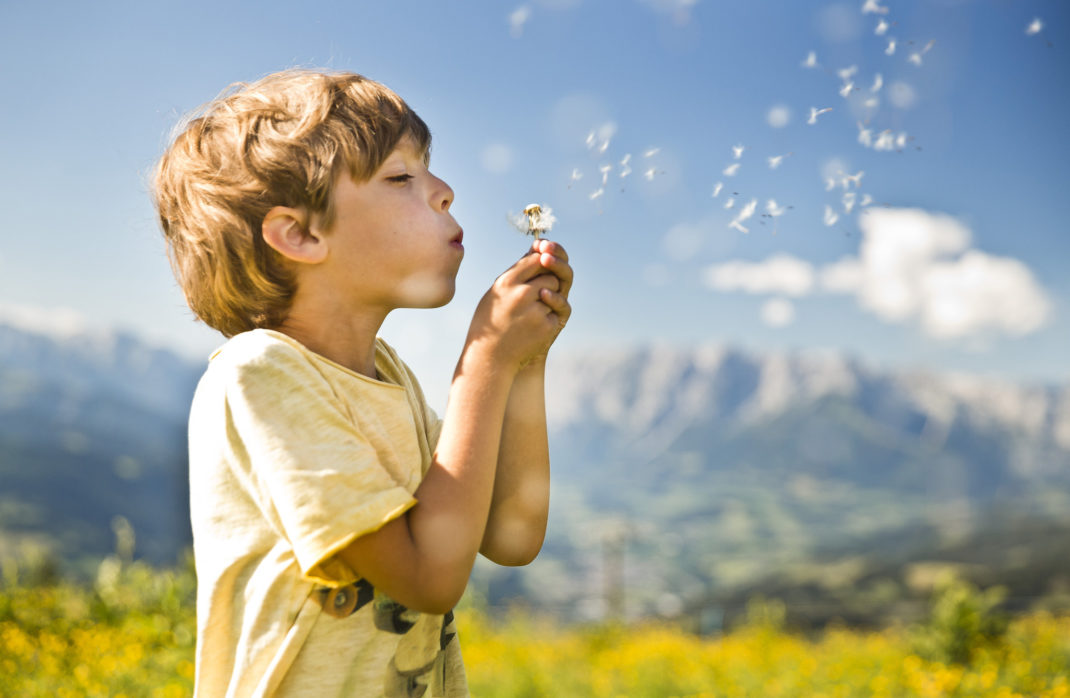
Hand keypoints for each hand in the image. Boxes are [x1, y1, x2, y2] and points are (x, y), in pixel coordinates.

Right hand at [464, 239, 572, 372]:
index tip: (540, 269)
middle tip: (535, 295)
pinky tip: (532, 327)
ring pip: (556, 292)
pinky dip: (549, 317)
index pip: (536, 259)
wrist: (489, 358)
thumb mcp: (496, 292)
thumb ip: (517, 271)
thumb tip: (537, 248)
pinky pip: (557, 312)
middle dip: (548, 282)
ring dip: (549, 299)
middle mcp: (522, 294)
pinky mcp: (546, 326)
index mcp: (507, 282)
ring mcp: (536, 310)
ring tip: (530, 311)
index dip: (541, 263)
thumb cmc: (491, 322)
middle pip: (551, 275)